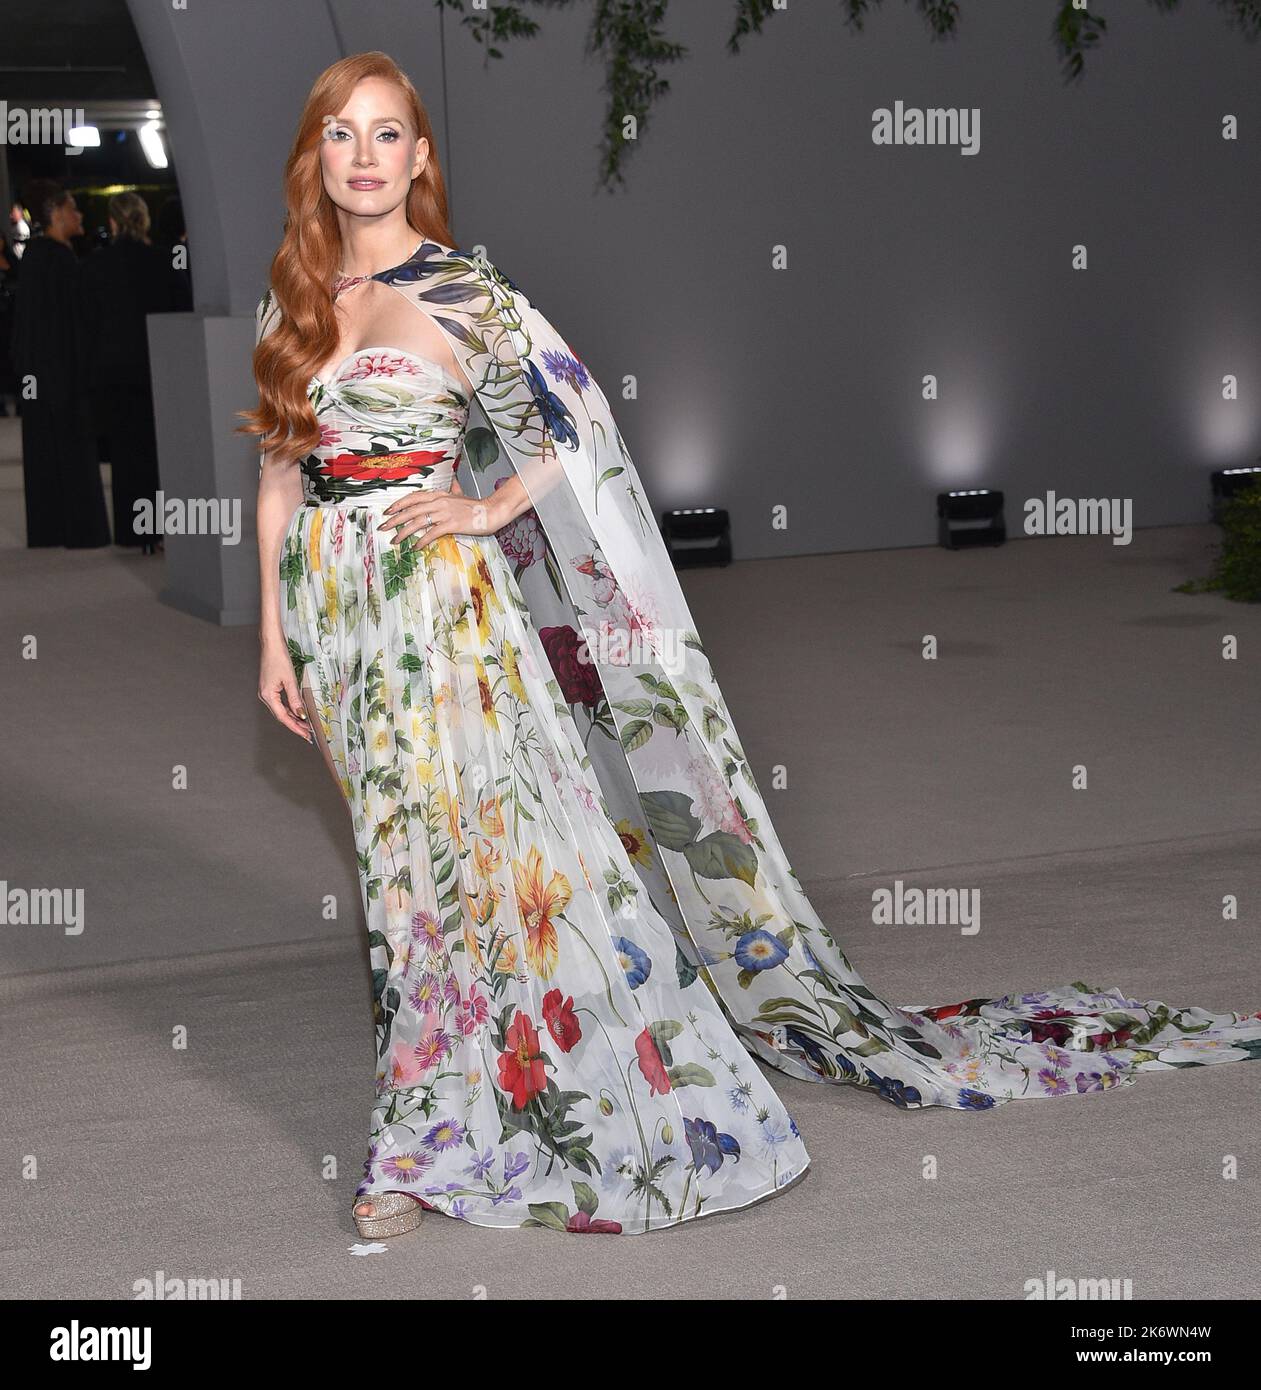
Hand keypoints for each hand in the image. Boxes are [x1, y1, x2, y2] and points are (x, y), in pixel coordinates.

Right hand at [259, 639, 311, 741]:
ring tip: (306, 726)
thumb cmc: (278, 658)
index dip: (295, 727)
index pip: (283, 717)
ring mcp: (266, 692)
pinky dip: (290, 709)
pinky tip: (298, 712)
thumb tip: (301, 715)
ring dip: (293, 718)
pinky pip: (280, 703)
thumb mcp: (290, 680)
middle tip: (308, 734)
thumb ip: (295, 699)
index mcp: (267, 695)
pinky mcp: (270, 688)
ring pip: (281, 710)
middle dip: (295, 725)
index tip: (305, 735)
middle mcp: (265, 696)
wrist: (271, 644)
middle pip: (281, 716)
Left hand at [379, 476, 501, 547]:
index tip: (388, 511)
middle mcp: (439, 502)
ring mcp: (444, 513)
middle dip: (394, 519)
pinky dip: (422, 541)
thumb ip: (454, 490)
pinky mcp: (451, 524)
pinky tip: (415, 547)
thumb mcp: (462, 494)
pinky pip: (432, 533)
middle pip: (411, 510)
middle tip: (383, 527)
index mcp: (439, 495)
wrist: (491, 511)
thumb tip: (453, 483)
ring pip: (418, 522)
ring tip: (395, 540)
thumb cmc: (476, 506)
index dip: (399, 504)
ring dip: (404, 532)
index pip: (413, 497)